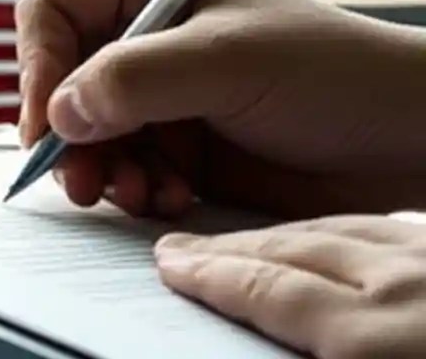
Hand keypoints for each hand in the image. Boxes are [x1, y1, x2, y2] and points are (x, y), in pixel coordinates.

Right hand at [15, 0, 425, 218]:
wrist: (403, 137)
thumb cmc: (332, 72)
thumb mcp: (227, 62)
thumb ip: (134, 79)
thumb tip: (59, 112)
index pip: (52, 16)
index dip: (38, 69)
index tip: (47, 126)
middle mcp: (142, 33)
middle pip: (58, 81)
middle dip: (68, 136)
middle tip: (84, 182)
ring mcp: (156, 90)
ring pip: (83, 132)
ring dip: (101, 169)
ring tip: (138, 194)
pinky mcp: (175, 140)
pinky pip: (120, 165)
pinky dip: (133, 187)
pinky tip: (169, 197)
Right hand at [154, 215, 425, 358]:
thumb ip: (297, 349)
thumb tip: (247, 341)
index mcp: (375, 336)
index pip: (268, 291)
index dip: (212, 278)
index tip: (171, 266)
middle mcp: (409, 285)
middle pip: (297, 248)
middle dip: (230, 246)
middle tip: (182, 246)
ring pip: (347, 227)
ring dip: (285, 231)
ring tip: (246, 237)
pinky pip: (397, 227)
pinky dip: (353, 229)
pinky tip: (347, 237)